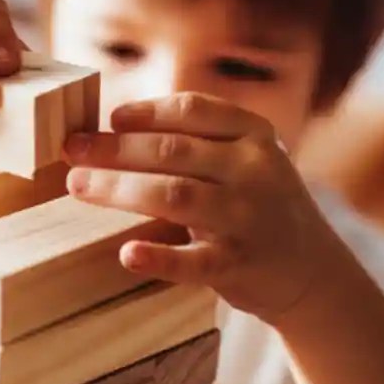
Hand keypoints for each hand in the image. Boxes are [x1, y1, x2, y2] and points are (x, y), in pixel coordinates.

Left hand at [62, 92, 349, 322]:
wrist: (311, 272)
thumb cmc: (253, 206)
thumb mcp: (241, 160)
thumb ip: (193, 142)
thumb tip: (109, 129)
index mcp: (253, 135)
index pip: (193, 111)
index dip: (146, 112)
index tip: (108, 118)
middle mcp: (254, 170)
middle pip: (173, 151)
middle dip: (115, 149)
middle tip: (72, 151)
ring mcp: (248, 218)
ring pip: (176, 195)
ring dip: (121, 188)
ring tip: (79, 185)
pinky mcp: (239, 264)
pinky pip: (194, 261)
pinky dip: (159, 258)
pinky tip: (128, 253)